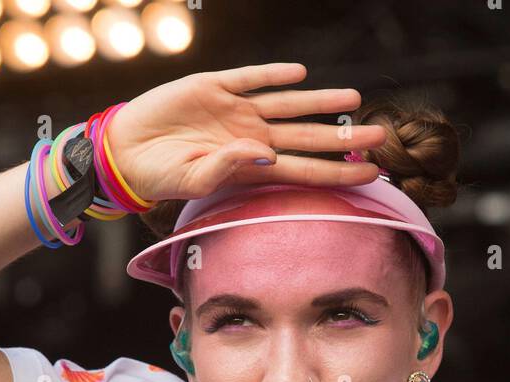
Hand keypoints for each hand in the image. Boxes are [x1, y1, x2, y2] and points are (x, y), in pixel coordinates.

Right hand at [106, 62, 387, 203]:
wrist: (128, 152)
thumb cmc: (161, 176)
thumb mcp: (195, 180)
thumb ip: (230, 167)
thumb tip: (266, 154)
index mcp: (253, 168)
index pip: (307, 170)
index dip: (339, 172)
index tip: (372, 173)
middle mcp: (252, 139)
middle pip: (309, 138)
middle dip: (345, 137)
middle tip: (381, 135)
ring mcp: (236, 111)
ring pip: (288, 105)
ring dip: (321, 101)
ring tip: (354, 97)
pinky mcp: (214, 86)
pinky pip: (251, 78)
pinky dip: (273, 75)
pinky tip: (299, 74)